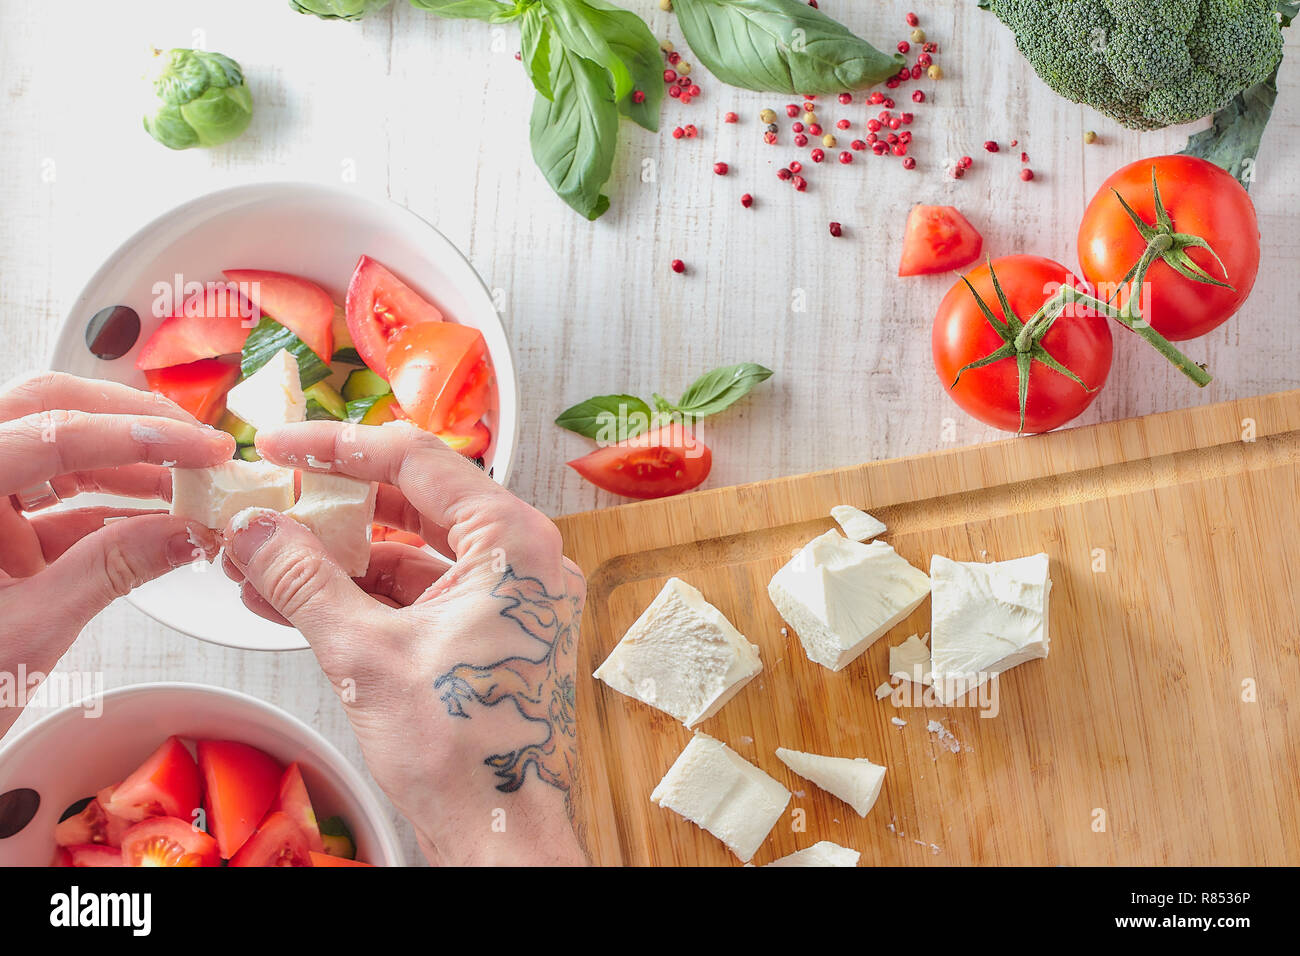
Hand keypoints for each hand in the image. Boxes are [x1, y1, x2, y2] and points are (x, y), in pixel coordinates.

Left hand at [0, 373, 232, 734]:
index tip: (202, 448)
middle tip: (198, 441)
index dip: (133, 434)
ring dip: (130, 462)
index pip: (48, 434)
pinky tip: (165, 523)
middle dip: (129, 419)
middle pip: (47, 411)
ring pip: (57, 450)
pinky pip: (61, 503)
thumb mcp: (33, 628)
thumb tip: (190, 530)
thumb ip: (114, 567)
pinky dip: (116, 508)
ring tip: (194, 485)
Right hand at [221, 421, 587, 866]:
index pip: (417, 461)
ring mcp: (509, 599)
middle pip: (415, 502)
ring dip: (337, 559)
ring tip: (260, 561)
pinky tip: (290, 601)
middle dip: (332, 508)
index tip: (281, 447)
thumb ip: (303, 580)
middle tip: (270, 502)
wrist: (500, 835)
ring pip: (412, 553)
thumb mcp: (364, 655)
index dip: (338, 448)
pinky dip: (361, 596)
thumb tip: (255, 530)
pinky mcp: (489, 633)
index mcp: (514, 542)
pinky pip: (419, 595)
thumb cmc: (466, 755)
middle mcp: (523, 560)